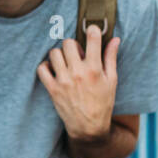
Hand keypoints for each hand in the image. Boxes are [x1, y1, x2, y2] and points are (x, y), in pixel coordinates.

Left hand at [36, 25, 119, 142]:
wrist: (89, 127)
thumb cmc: (103, 102)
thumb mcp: (111, 80)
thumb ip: (110, 58)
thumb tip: (115, 39)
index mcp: (94, 69)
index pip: (92, 38)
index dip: (91, 30)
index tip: (91, 31)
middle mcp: (78, 72)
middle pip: (68, 43)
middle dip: (73, 45)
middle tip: (77, 54)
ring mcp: (63, 80)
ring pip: (54, 53)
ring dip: (59, 55)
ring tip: (65, 63)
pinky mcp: (52, 89)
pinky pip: (42, 68)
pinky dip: (46, 66)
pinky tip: (54, 70)